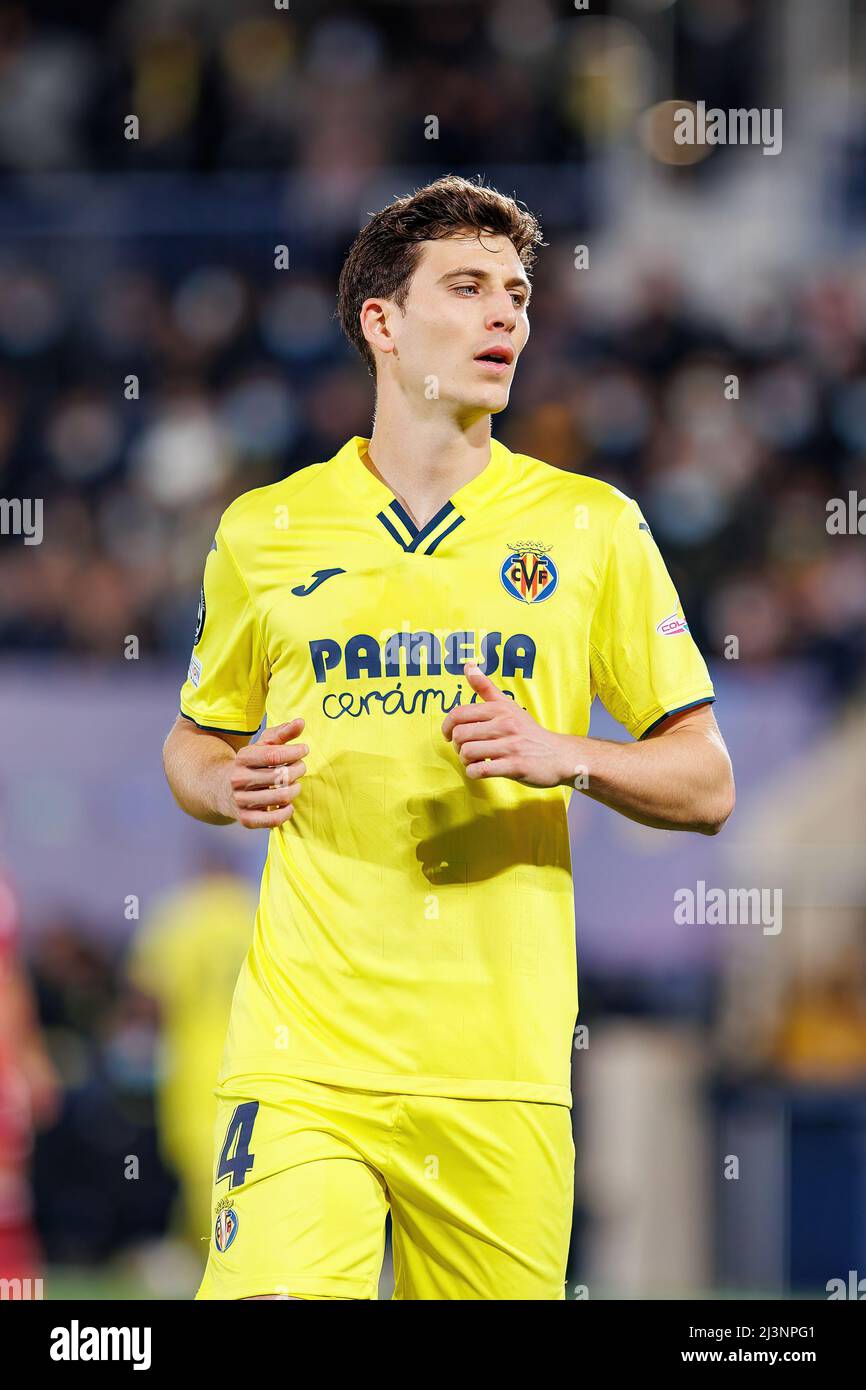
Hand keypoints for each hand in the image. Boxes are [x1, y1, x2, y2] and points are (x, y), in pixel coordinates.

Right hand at [224, 718, 308, 827]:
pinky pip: (274, 819)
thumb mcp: (262, 745)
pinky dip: (287, 812)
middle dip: (298, 770)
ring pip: (281, 796)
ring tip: (295, 784)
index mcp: (242, 758)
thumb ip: (283, 733)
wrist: (220, 788)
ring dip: (296, 789)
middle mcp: (239, 779)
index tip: (304, 750)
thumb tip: (301, 722)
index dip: (294, 752)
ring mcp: (241, 800)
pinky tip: (287, 804)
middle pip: (281, 776)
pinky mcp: (246, 819)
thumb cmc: (249, 764)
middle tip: (300, 768)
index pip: (274, 755)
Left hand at [441, 664, 571, 788]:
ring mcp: (511, 745)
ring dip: (465, 761)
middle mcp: (505, 724)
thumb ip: (485, 687)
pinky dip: (474, 773)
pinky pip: (481, 770)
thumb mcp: (509, 706)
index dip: (447, 726)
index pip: (459, 713)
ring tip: (474, 761)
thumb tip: (468, 665)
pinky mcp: (515, 766)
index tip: (448, 735)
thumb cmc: (528, 731)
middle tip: (466, 750)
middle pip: (460, 735)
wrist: (559, 755)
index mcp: (500, 708)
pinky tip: (480, 770)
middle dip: (457, 746)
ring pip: (468, 752)